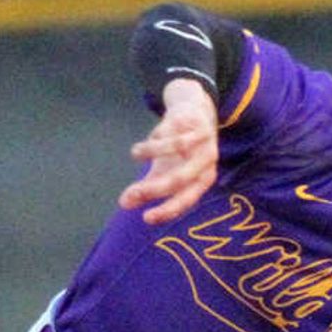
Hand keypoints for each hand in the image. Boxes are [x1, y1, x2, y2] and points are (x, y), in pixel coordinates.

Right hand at [118, 79, 217, 224]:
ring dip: (151, 151)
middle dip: (153, 189)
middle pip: (180, 179)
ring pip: (175, 148)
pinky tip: (148, 140)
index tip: (146, 219)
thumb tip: (123, 204)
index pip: (187, 199)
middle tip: (130, 194)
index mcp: (204, 179)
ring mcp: (203, 140)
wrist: (195, 112)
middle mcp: (207, 161)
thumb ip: (146, 189)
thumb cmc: (179, 151)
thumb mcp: (164, 171)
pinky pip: (171, 130)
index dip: (168, 210)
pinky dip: (155, 137)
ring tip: (134, 154)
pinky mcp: (195, 121)